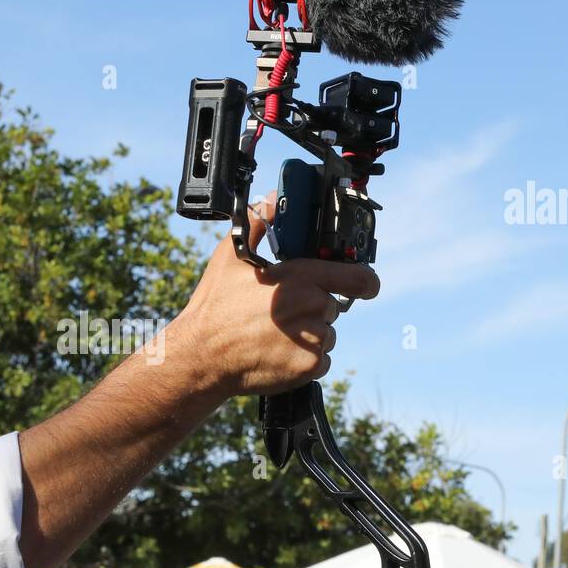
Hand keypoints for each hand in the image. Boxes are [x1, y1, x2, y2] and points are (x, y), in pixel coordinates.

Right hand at [174, 187, 379, 397]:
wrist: (202, 356)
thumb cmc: (215, 307)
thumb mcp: (231, 257)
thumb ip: (259, 224)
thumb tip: (270, 200)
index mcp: (301, 277)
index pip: (359, 278)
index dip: (364, 280)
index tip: (363, 284)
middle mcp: (312, 308)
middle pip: (333, 307)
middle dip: (314, 308)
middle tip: (282, 311)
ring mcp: (313, 340)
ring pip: (327, 335)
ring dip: (309, 335)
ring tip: (274, 333)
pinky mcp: (309, 366)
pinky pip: (319, 360)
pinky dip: (304, 358)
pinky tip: (277, 351)